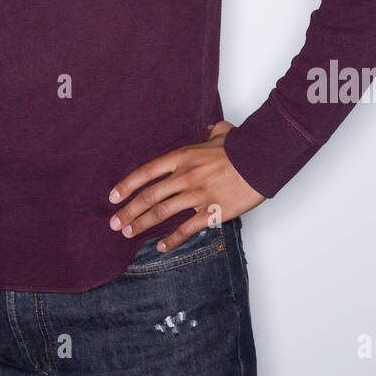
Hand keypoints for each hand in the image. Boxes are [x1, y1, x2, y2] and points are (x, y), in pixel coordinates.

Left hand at [107, 121, 264, 251]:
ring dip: (142, 224)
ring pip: (162, 213)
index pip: (146, 172)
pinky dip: (172, 239)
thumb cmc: (242, 147)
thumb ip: (209, 132)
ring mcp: (197, 195)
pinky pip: (187, 228)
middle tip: (115, 223)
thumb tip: (208, 129)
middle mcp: (185, 176)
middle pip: (149, 196)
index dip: (127, 185)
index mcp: (183, 157)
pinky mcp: (212, 211)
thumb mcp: (220, 134)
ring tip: (128, 234)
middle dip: (128, 211)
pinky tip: (161, 247)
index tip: (113, 196)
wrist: (262, 160)